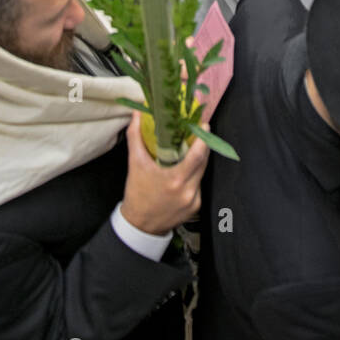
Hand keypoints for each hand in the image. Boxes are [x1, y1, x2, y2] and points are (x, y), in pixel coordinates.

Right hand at [121, 111, 209, 233]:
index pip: (198, 155)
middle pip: (203, 162)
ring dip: (198, 161)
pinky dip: (193, 176)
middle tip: (198, 132)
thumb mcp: (135, 163)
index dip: (203, 138)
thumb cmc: (137, 193)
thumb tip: (138, 114)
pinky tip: (184, 171)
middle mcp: (188, 191)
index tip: (204, 124)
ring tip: (191, 149)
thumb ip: (136, 136)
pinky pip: (198, 185)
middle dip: (202, 146)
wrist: (139, 226)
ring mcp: (194, 200)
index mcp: (175, 180)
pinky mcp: (196, 207)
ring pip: (201, 173)